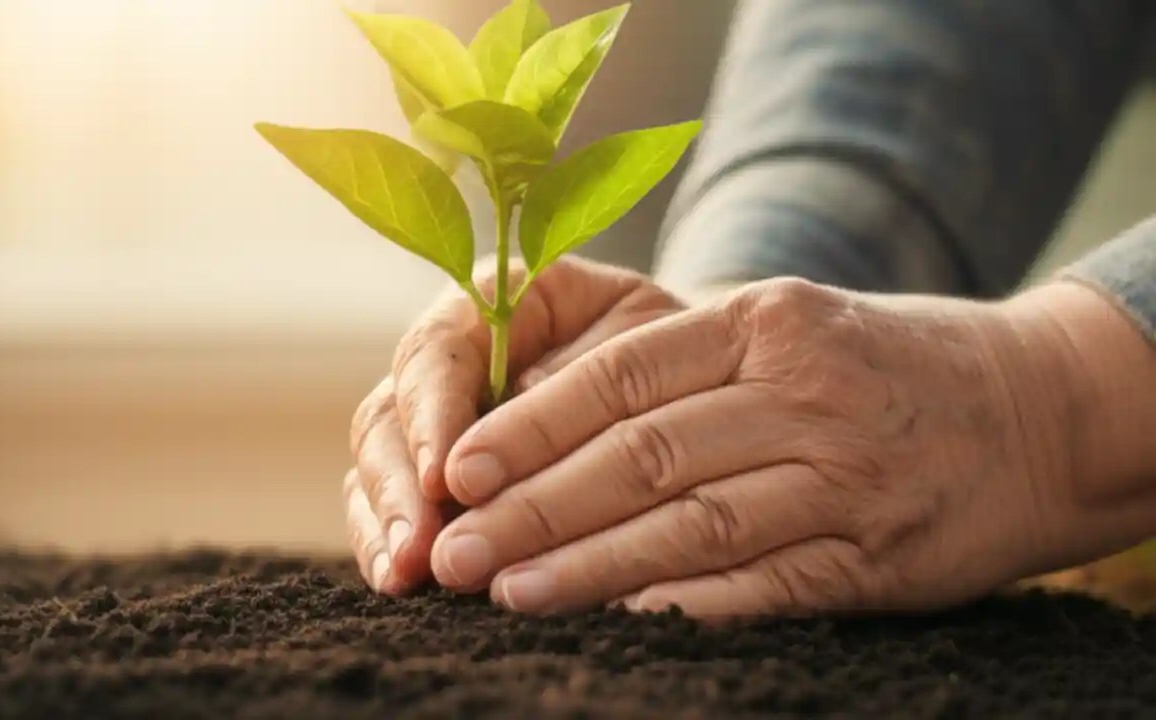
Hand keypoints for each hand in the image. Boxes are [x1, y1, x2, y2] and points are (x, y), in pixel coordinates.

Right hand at [343, 257, 686, 593]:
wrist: (691, 378)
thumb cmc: (670, 350)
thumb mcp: (643, 338)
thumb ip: (583, 368)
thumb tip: (518, 411)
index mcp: (491, 304)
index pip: (437, 352)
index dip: (433, 415)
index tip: (446, 479)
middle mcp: (446, 361)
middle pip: (390, 414)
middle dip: (400, 485)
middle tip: (419, 549)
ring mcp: (431, 421)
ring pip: (376, 463)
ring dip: (386, 523)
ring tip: (404, 575)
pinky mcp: (430, 479)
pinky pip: (385, 507)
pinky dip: (387, 545)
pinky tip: (398, 581)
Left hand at [429, 277, 1155, 618]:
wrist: (1034, 410)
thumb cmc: (876, 365)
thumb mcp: (788, 327)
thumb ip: (679, 366)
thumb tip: (537, 416)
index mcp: (767, 322)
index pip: (625, 376)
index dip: (534, 425)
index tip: (461, 468)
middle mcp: (804, 394)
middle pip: (644, 456)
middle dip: (538, 508)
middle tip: (458, 549)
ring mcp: (844, 477)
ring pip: (692, 527)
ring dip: (590, 567)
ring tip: (508, 592)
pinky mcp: (873, 555)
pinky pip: (762, 587)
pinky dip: (682, 608)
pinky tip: (615, 624)